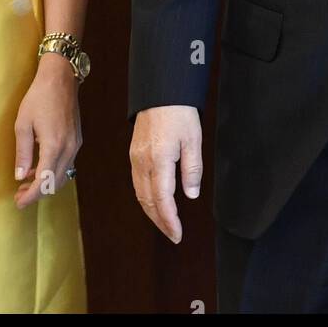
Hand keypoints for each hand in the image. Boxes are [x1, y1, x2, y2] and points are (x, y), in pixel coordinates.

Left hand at [13, 53, 81, 208]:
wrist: (61, 79)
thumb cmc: (38, 98)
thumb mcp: (23, 124)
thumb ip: (23, 152)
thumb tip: (20, 176)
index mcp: (54, 146)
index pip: (43, 182)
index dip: (31, 196)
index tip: (19, 203)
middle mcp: (68, 149)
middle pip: (55, 183)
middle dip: (37, 192)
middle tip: (19, 194)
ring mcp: (75, 145)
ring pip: (63, 175)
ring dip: (46, 183)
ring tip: (26, 182)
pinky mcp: (77, 140)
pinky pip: (66, 164)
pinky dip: (53, 171)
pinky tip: (38, 166)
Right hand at [129, 105, 202, 243]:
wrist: (160, 91)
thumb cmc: (179, 112)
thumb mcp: (193, 140)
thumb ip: (192, 169)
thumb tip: (190, 195)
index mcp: (159, 160)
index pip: (162, 200)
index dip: (169, 220)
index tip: (177, 234)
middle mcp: (143, 162)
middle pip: (148, 201)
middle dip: (160, 221)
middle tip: (173, 235)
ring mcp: (135, 158)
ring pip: (140, 194)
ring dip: (151, 212)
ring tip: (165, 223)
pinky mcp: (133, 154)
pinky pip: (137, 183)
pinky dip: (145, 198)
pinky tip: (154, 202)